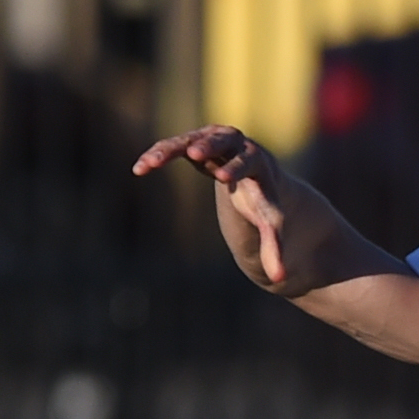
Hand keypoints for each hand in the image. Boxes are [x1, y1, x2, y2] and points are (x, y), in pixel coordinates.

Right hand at [134, 126, 290, 285]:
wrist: (256, 178)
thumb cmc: (264, 204)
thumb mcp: (270, 225)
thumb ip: (275, 248)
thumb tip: (279, 279)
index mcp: (259, 164)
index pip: (249, 161)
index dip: (237, 167)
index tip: (222, 177)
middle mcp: (238, 146)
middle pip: (224, 139)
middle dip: (210, 145)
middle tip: (193, 152)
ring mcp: (216, 141)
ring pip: (192, 140)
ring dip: (171, 149)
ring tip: (149, 164)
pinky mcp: (197, 144)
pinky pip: (175, 145)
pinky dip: (158, 154)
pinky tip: (139, 169)